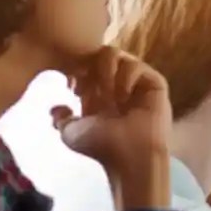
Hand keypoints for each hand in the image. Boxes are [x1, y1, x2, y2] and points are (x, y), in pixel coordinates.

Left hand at [53, 46, 171, 172]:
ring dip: (107, 71)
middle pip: (98, 54)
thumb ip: (61, 119)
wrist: (129, 156)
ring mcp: (136, 83)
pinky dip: (126, 77)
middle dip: (90, 67)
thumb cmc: (102, 147)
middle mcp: (117, 85)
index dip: (75, 70)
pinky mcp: (154, 83)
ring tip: (108, 92)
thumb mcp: (72, 134)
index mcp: (99, 94)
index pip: (84, 65)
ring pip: (117, 54)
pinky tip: (123, 97)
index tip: (72, 88)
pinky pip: (136, 65)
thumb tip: (56, 108)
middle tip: (89, 88)